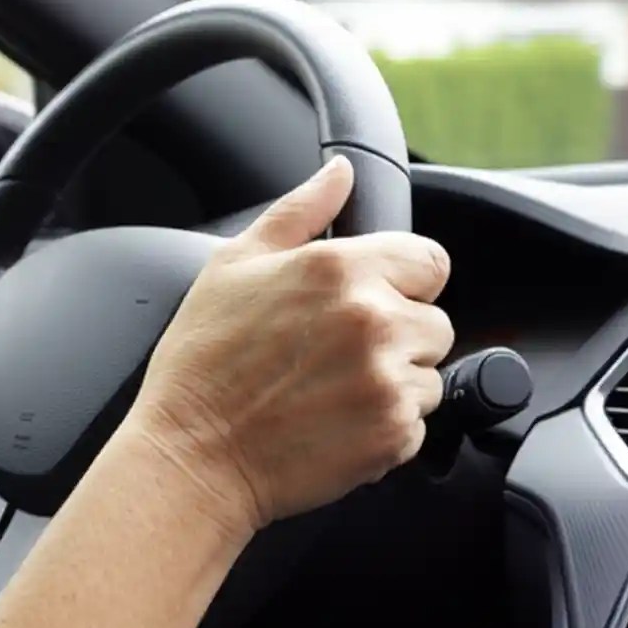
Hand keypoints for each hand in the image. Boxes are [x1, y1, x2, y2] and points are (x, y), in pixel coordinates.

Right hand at [128, 156, 453, 533]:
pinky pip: (417, 424)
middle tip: (334, 355)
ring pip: (428, 375)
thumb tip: (340, 171)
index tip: (370, 301)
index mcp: (342, 268)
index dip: (401, 281)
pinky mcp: (394, 434)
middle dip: (397, 336)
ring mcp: (389, 380)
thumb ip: (299, 210)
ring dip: (393, 384)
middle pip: (435, 322)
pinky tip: (332, 423)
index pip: (429, 261)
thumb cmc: (203, 363)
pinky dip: (384, 428)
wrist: (193, 456)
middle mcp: (375, 320)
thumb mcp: (234, 266)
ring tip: (329, 392)